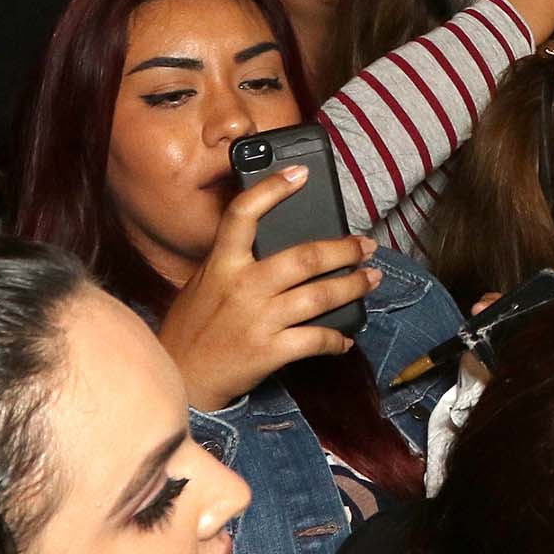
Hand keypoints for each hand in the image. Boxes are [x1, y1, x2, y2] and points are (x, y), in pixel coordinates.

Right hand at [156, 167, 380, 411]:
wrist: (182, 379)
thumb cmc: (194, 328)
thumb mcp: (205, 283)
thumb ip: (234, 262)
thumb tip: (277, 241)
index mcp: (222, 264)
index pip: (244, 214)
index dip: (273, 189)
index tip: (301, 173)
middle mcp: (242, 287)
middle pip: (304, 257)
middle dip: (344, 249)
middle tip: (366, 245)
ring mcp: (258, 319)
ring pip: (320, 295)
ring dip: (353, 286)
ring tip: (371, 278)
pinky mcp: (270, 351)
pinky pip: (316, 339)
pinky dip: (337, 338)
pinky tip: (345, 337)